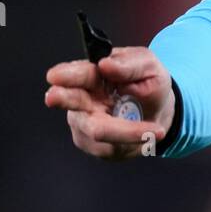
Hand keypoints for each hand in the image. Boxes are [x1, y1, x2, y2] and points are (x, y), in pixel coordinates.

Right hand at [44, 47, 174, 160]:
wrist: (158, 111)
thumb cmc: (148, 83)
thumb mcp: (148, 66)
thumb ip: (129, 65)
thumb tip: (106, 64)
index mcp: (94, 74)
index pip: (78, 74)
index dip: (66, 75)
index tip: (55, 76)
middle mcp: (83, 99)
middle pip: (70, 100)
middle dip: (62, 98)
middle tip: (53, 96)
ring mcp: (84, 123)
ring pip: (97, 130)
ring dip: (127, 131)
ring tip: (154, 129)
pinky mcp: (92, 144)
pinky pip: (110, 147)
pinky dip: (133, 141)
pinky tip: (148, 135)